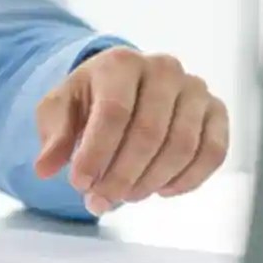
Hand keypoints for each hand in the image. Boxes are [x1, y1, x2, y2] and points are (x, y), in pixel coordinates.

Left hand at [34, 47, 228, 214]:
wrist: (125, 83)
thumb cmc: (91, 97)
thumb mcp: (60, 109)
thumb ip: (53, 136)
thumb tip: (45, 168)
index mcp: (121, 62)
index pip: (114, 112)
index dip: (97, 154)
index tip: (80, 184)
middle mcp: (164, 68)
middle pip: (149, 133)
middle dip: (122, 176)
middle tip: (101, 200)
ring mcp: (195, 88)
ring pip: (182, 146)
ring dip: (152, 181)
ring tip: (125, 196)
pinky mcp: (216, 110)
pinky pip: (213, 152)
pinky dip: (189, 179)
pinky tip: (162, 190)